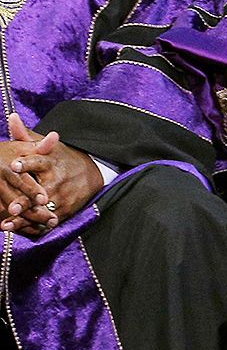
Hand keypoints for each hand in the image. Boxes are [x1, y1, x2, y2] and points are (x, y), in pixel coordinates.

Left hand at [0, 113, 102, 229]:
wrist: (94, 173)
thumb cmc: (63, 158)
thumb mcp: (48, 146)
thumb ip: (26, 136)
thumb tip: (11, 117)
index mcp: (52, 161)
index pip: (39, 161)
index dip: (27, 163)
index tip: (15, 165)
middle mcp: (58, 180)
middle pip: (39, 191)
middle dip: (25, 200)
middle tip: (10, 207)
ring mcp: (62, 197)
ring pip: (41, 210)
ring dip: (24, 219)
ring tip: (6, 224)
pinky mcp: (65, 211)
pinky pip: (47, 220)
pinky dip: (33, 227)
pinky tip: (18, 231)